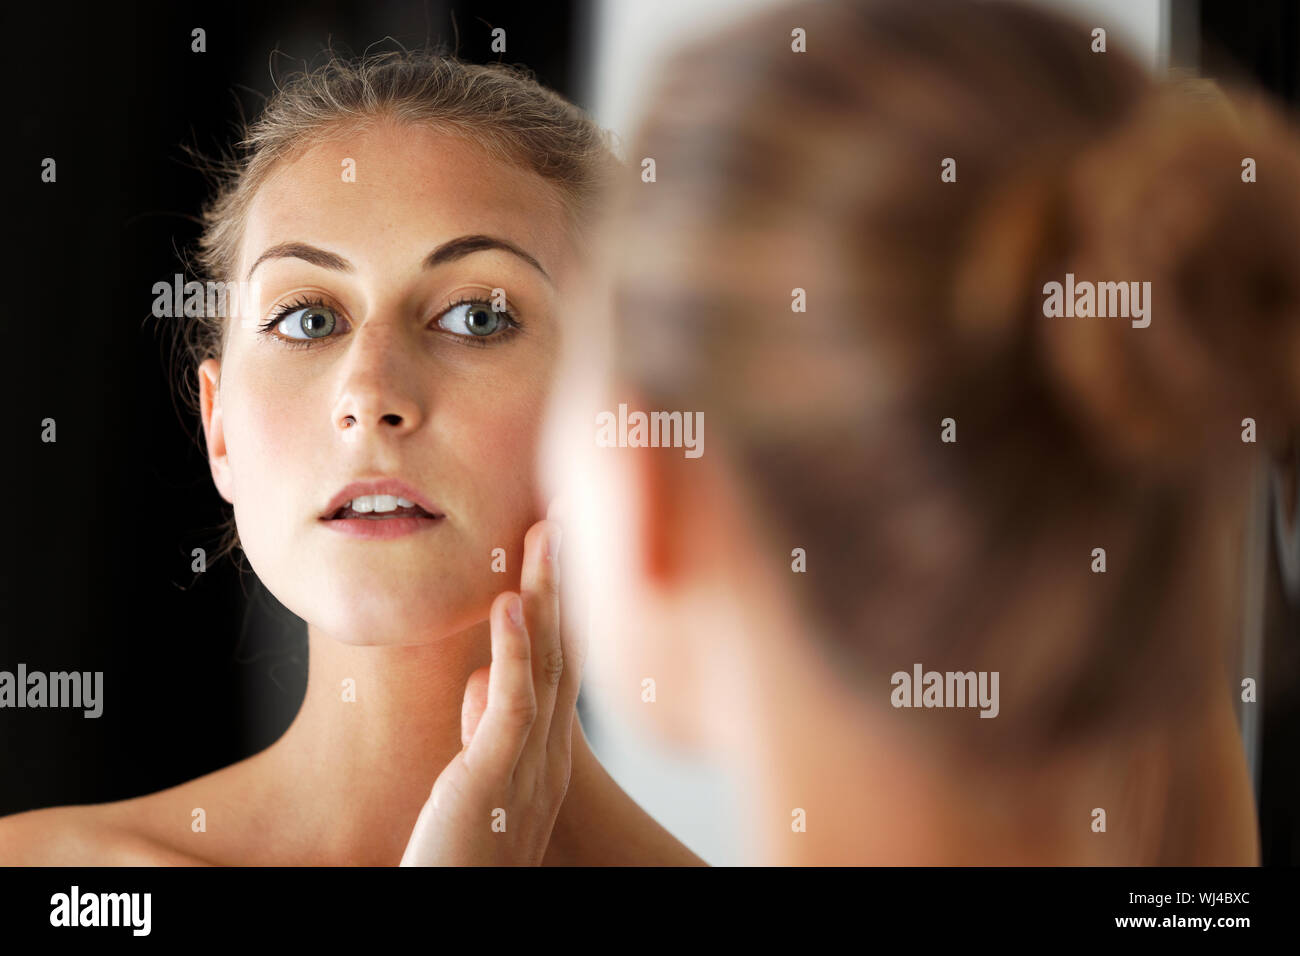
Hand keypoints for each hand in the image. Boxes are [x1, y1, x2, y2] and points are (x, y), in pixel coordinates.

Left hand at [400, 502, 580, 865]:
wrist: (448, 914)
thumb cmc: (454, 859)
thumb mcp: (474, 782)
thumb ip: (485, 731)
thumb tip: (480, 679)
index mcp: (546, 756)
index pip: (561, 663)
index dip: (563, 601)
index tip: (561, 545)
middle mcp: (550, 757)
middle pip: (565, 650)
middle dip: (566, 580)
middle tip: (567, 512)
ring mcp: (529, 768)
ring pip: (547, 665)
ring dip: (547, 593)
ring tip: (546, 531)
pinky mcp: (495, 781)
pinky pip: (512, 704)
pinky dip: (514, 649)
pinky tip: (506, 603)